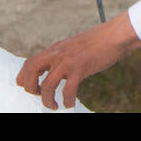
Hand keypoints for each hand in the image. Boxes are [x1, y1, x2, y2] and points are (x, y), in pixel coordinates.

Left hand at [16, 13, 137, 109]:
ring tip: (54, 106)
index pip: (30, 62)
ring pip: (47, 84)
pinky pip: (68, 90)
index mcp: (56, 48)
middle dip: (30, 87)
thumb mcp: (75, 46)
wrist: (116, 35)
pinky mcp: (80, 68)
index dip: (25, 78)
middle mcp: (58, 53)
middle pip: (31, 69)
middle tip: (39, 95)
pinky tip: (69, 104)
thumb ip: (64, 56)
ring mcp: (68, 60)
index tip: (32, 88)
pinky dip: (67, 101)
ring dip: (47, 99)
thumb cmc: (100, 42)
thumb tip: (58, 71)